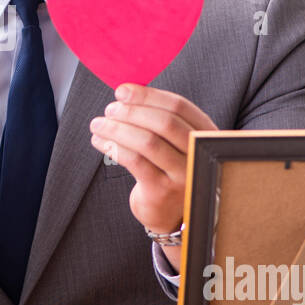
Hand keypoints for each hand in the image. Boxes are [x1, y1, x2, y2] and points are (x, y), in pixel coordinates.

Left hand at [88, 83, 217, 271]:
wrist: (174, 214)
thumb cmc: (169, 169)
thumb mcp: (175, 144)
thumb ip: (160, 118)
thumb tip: (125, 93)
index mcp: (206, 134)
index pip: (179, 106)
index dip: (148, 95)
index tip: (122, 91)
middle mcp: (199, 154)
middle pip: (165, 122)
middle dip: (132, 111)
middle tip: (110, 108)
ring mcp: (183, 175)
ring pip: (147, 142)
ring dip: (117, 128)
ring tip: (98, 124)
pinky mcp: (161, 191)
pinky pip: (134, 161)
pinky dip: (113, 146)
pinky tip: (99, 141)